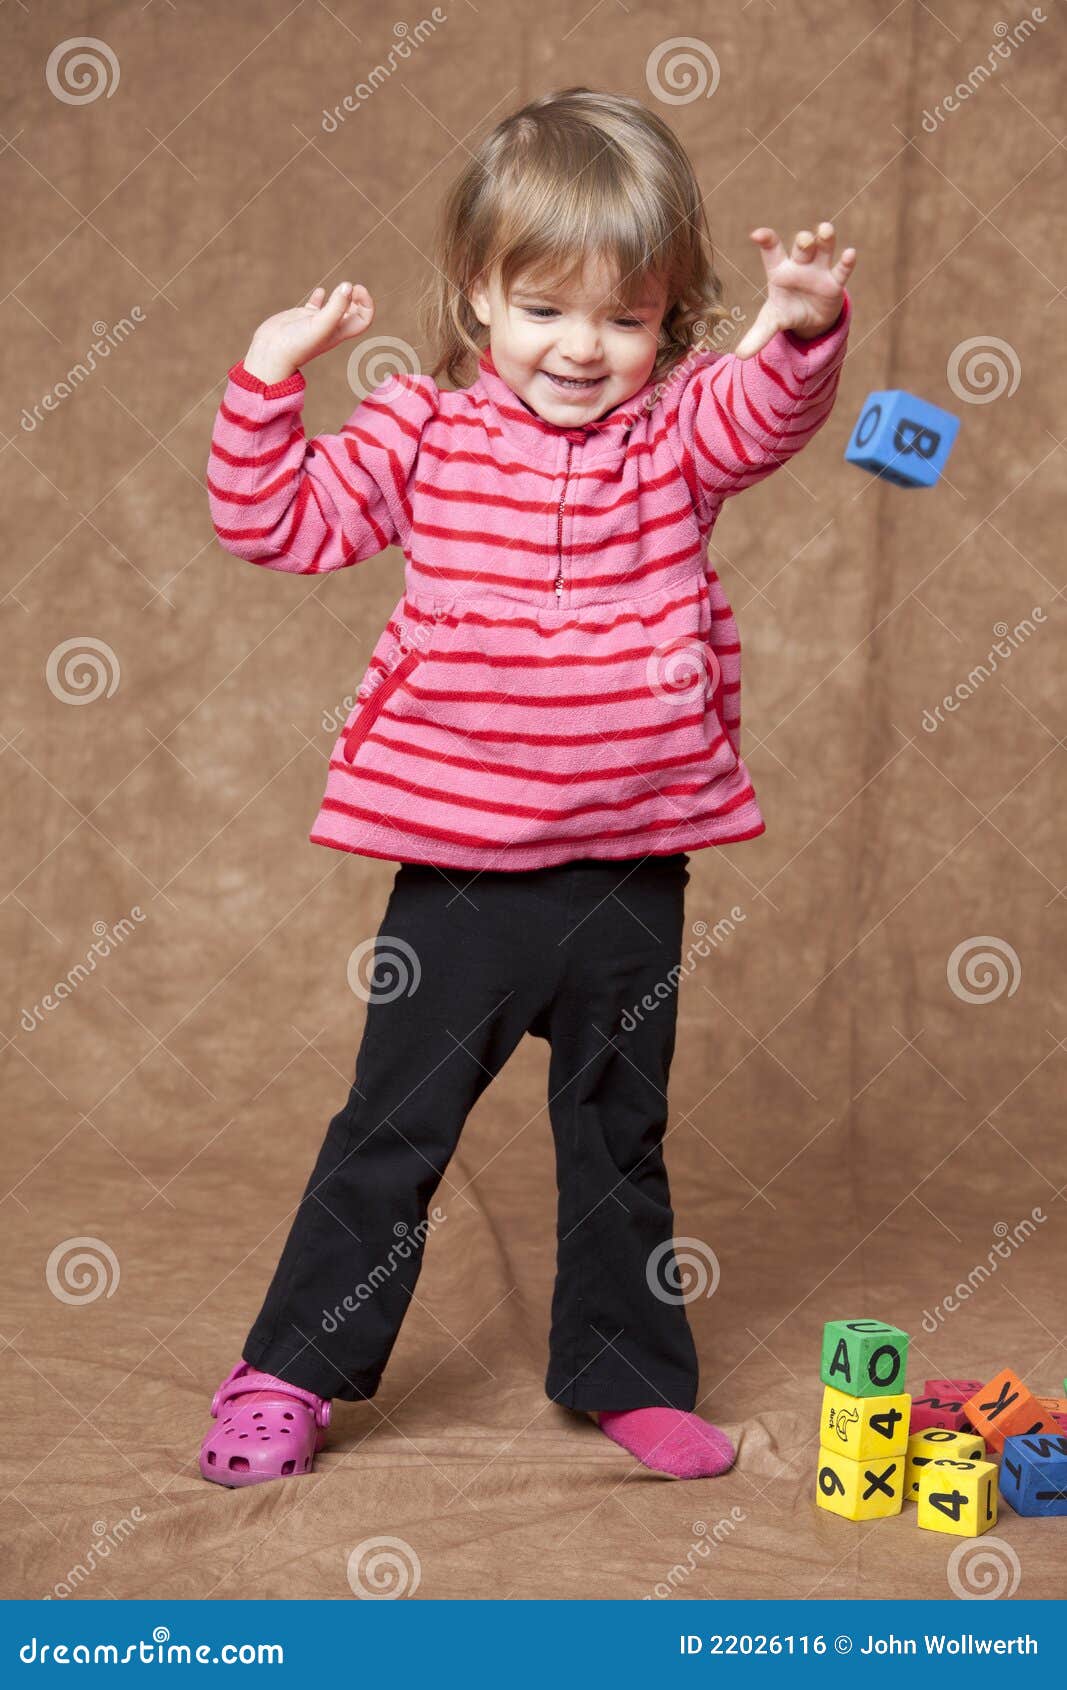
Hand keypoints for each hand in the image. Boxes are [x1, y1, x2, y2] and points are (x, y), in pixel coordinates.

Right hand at [242, 281, 374, 383]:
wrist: (271, 353)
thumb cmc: (296, 344)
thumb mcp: (320, 324)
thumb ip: (336, 306)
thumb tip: (349, 286)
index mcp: (339, 332)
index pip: (363, 319)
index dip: (366, 303)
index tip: (356, 288)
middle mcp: (330, 328)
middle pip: (353, 313)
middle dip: (358, 299)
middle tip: (352, 286)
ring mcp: (316, 322)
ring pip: (335, 307)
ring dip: (342, 296)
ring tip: (342, 287)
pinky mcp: (302, 317)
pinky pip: (315, 305)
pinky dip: (319, 297)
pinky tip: (320, 291)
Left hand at [733, 222, 855, 359]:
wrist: (811, 319)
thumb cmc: (787, 311)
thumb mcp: (772, 323)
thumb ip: (757, 336)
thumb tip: (740, 356)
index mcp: (780, 270)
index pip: (772, 250)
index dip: (767, 239)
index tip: (757, 234)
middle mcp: (800, 264)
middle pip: (802, 245)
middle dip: (804, 240)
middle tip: (804, 241)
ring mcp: (819, 270)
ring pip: (824, 247)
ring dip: (825, 237)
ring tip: (825, 230)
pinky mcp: (835, 282)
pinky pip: (841, 270)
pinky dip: (847, 262)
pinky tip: (851, 254)